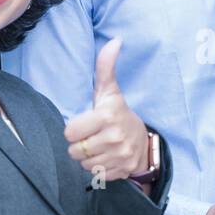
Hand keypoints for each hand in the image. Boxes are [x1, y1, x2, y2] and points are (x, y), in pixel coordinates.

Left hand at [64, 38, 148, 180]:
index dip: (74, 129)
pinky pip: (95, 174)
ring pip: (84, 164)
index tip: (85, 125)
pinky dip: (98, 168)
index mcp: (107, 117)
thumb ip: (105, 67)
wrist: (144, 142)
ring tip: (99, 147)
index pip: (70, 132)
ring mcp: (119, 156)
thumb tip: (114, 41)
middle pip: (75, 151)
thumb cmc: (118, 113)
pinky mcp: (121, 171)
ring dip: (87, 158)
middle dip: (80, 145)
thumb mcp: (110, 91)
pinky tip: (106, 157)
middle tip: (92, 137)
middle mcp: (114, 138)